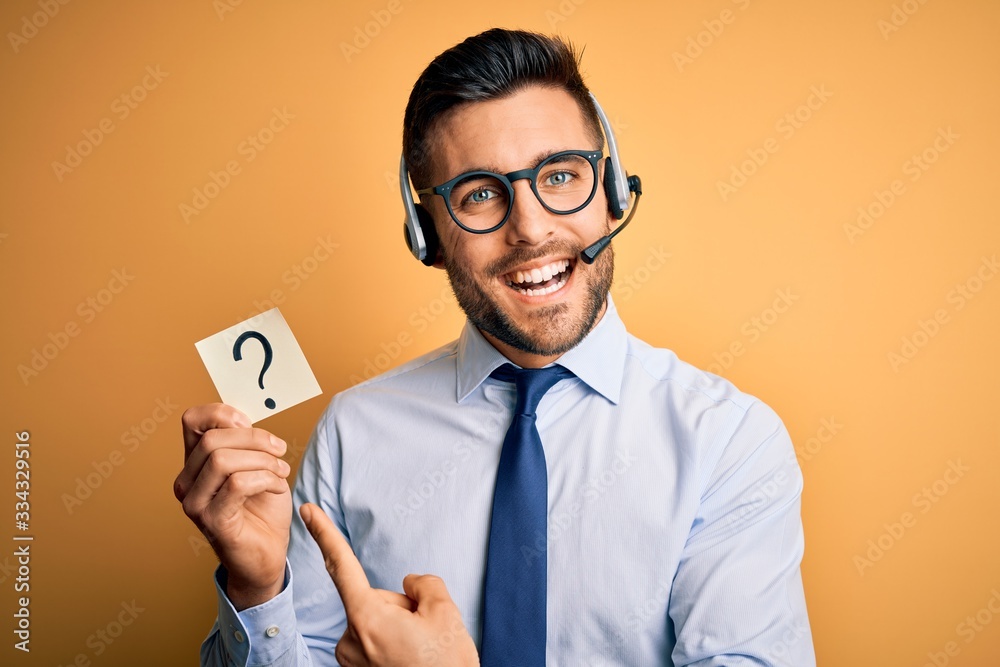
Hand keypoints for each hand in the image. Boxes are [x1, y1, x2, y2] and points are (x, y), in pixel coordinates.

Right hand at [174, 403, 291, 609]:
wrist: (267, 554)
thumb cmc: (262, 509)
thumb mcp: (256, 464)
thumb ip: (244, 442)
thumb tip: (240, 420)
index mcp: (195, 463)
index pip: (192, 421)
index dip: (222, 413)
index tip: (250, 423)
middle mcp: (187, 483)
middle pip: (212, 439)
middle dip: (254, 438)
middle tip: (279, 450)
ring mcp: (195, 504)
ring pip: (222, 461)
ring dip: (263, 460)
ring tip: (281, 471)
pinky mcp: (212, 521)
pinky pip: (238, 485)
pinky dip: (266, 480)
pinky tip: (277, 487)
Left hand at [300, 503, 478, 666]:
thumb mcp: (445, 614)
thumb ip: (422, 585)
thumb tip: (408, 586)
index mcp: (367, 618)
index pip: (342, 565)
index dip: (325, 534)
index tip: (308, 510)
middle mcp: (351, 639)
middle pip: (375, 600)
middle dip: (400, 606)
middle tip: (426, 632)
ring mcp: (351, 660)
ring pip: (377, 623)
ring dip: (398, 628)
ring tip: (422, 651)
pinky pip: (375, 642)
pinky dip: (393, 644)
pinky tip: (412, 660)